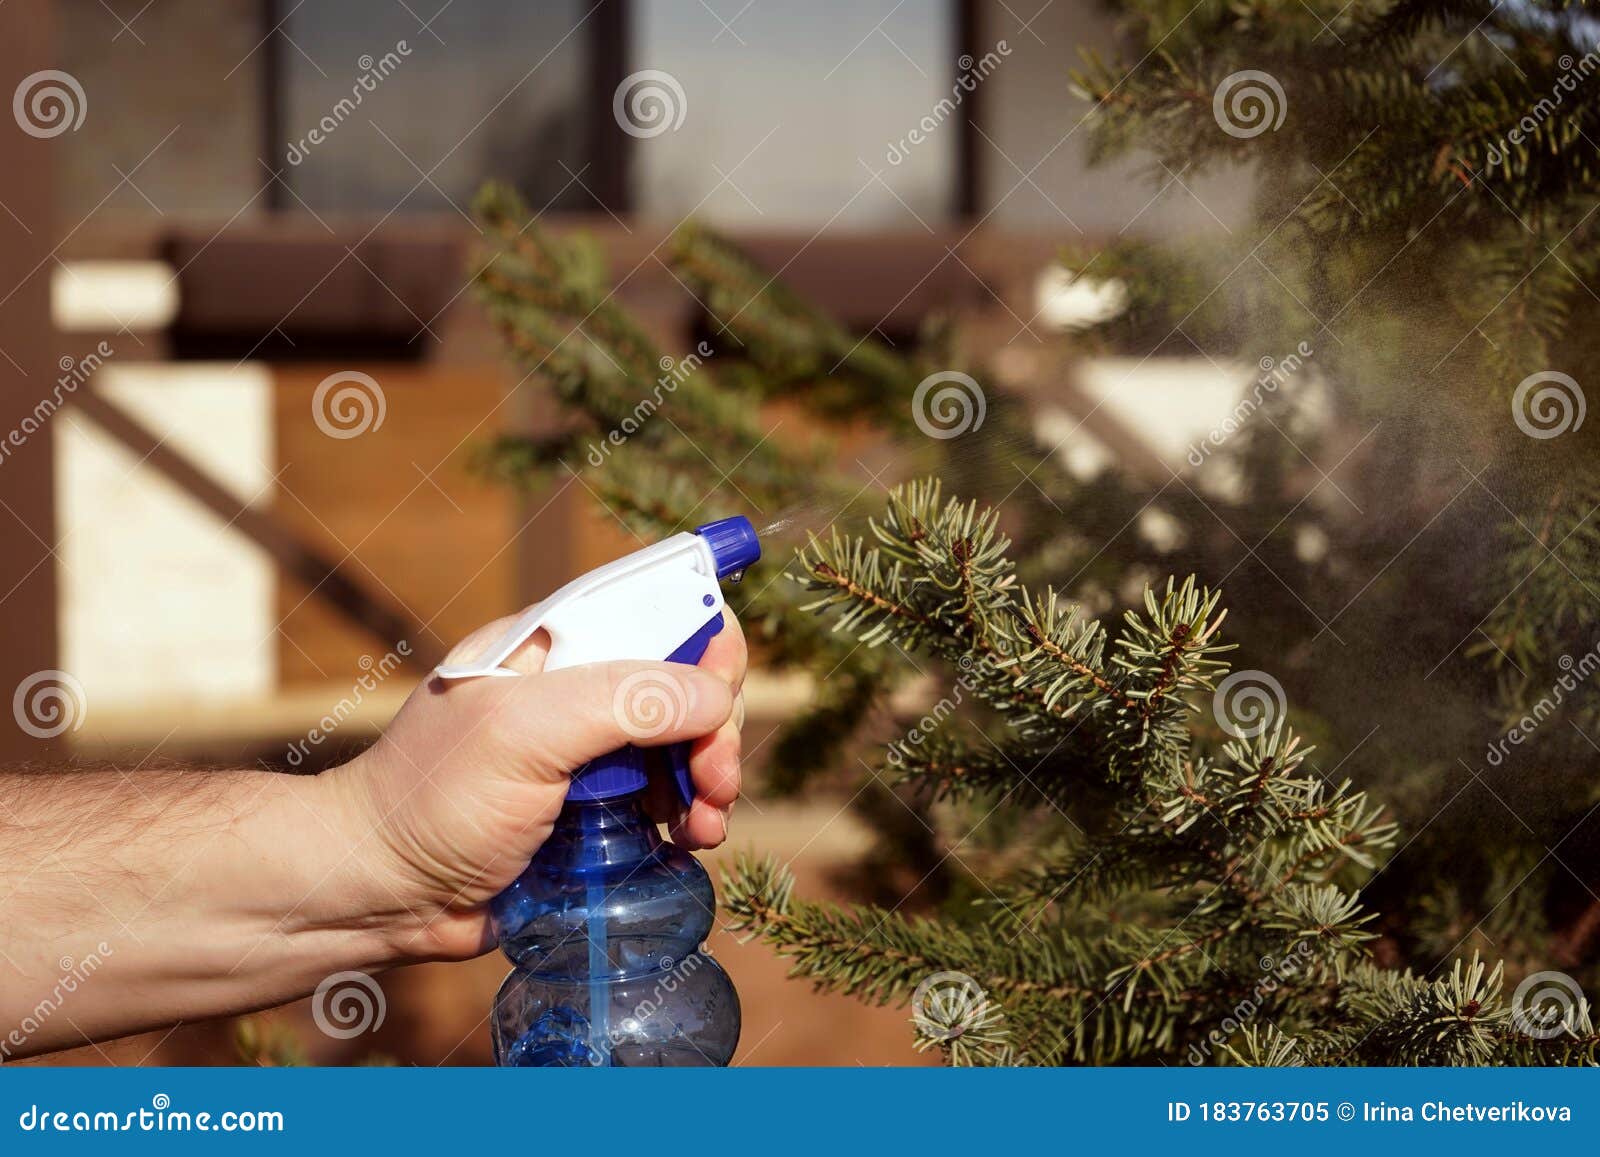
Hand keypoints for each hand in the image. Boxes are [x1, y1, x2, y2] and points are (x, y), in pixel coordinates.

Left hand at [316, 610, 746, 963]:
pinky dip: (692, 818)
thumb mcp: (524, 731)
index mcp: (557, 647)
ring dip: (714, 781)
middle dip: (716, 728)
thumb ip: (623, 701)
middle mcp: (579, 692)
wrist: (379, 893)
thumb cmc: (433, 798)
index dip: (704, 636)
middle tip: (714, 780)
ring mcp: (591, 756)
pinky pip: (669, 801)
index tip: (723, 687)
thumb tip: (715, 696)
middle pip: (688, 683)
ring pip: (688, 746)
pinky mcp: (598, 814)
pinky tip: (688, 842)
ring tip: (704, 825)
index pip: (656, 608)